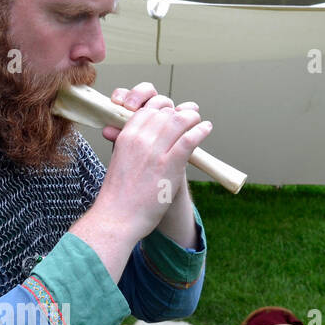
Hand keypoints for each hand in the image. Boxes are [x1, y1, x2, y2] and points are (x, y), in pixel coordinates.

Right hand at [98, 83, 211, 240]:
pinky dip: (200, 131)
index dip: (162, 108)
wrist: (118, 217)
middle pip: (165, 112)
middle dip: (178, 113)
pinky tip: (206, 129)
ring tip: (198, 121)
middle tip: (188, 117)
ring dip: (192, 118)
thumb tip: (137, 131)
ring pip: (179, 121)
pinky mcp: (169, 165)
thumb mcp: (118, 160)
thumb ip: (127, 143)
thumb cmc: (118, 193)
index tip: (170, 114)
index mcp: (126, 136)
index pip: (148, 109)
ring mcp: (155, 151)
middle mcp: (140, 139)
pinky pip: (189, 139)